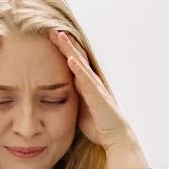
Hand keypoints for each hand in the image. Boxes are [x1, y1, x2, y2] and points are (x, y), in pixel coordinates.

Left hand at [50, 32, 138, 153]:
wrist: (116, 138)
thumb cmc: (99, 125)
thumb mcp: (79, 109)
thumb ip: (72, 99)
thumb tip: (56, 95)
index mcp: (87, 85)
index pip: (74, 63)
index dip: (64, 50)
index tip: (53, 38)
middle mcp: (92, 82)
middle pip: (77, 58)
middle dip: (65, 44)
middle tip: (53, 30)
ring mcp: (96, 88)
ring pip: (81, 64)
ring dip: (70, 49)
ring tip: (60, 36)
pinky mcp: (98, 97)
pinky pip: (86, 80)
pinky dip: (78, 69)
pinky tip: (70, 59)